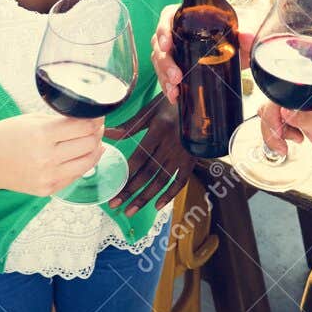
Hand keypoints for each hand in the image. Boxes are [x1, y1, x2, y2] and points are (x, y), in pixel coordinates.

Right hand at [0, 111, 103, 196]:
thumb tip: (88, 121)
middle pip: (89, 143)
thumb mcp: (33, 120)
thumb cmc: (6, 136)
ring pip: (88, 162)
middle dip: (97, 133)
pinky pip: (75, 176)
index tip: (99, 114)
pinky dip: (83, 164)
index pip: (83, 126)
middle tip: (98, 126)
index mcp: (43, 135)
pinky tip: (84, 156)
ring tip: (96, 141)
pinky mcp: (48, 189)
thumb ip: (60, 121)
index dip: (96, 119)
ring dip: (96, 150)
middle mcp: (47, 157)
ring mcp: (48, 176)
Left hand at [106, 97, 194, 215]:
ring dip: (145, 197)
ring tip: (131, 210)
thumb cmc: (173, 103)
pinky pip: (181, 181)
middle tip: (116, 205)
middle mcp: (170, 145)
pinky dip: (170, 194)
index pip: (139, 159)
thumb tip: (108, 133)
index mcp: (159, 130)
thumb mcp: (152, 109)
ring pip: (162, 180)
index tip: (113, 189)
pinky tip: (158, 205)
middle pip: (148, 173)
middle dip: (130, 191)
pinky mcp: (192, 159)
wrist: (203, 101)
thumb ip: (130, 124)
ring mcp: (183, 154)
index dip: (125, 176)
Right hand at [151, 4, 254, 102]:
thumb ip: (246, 33)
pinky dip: (167, 87)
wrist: (240, 49)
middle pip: (160, 44)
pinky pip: (165, 75)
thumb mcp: (242, 30)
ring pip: (159, 61)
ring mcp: (176, 50)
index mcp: (189, 17)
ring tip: (174, 90)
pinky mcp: (178, 67)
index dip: (162, 30)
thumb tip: (247, 36)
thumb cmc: (235, 33)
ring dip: (164, 77)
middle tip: (176, 77)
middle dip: (165, 62)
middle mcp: (178, 32)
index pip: (168, 17)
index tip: (166, 45)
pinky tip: (174, 96)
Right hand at [260, 99, 311, 158]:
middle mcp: (299, 94)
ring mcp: (294, 104)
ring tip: (293, 142)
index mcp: (309, 91)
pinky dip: (278, 134)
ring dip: (274, 133)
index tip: (281, 134)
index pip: (280, 95)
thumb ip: (308, 119)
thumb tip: (284, 110)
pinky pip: (274, 121)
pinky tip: (295, 138)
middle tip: (283, 144)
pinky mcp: (292, 113)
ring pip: (268, 114)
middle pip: (269, 105)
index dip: (274, 115)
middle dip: (272, 127)